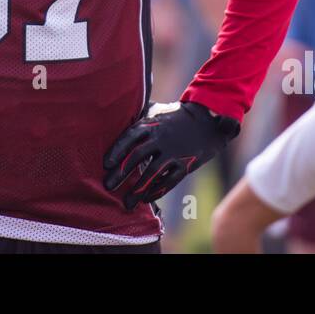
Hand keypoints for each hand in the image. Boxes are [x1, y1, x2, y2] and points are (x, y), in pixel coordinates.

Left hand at [103, 100, 240, 210]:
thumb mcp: (156, 111)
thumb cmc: (175, 116)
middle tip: (108, 186)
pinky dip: (157, 191)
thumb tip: (116, 120)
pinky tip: (147, 199)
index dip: (116, 151)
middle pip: (137, 156)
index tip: (106, 165)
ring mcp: (174, 151)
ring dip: (138, 189)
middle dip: (121, 173)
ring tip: (127, 202)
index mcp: (150, 124)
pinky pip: (169, 181)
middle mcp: (161, 137)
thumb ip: (138, 118)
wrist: (208, 120)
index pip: (129, 137)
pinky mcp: (186, 164)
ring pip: (153, 173)